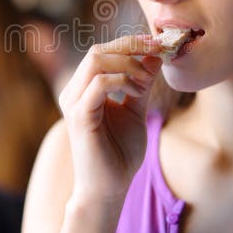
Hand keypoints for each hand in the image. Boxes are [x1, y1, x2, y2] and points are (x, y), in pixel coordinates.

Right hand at [58, 34, 162, 206]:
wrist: (108, 189)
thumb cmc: (119, 154)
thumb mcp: (136, 110)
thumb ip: (142, 83)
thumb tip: (154, 55)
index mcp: (84, 88)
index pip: (103, 51)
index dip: (130, 43)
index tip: (158, 44)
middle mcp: (74, 92)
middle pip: (98, 50)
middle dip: (132, 47)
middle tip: (158, 53)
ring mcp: (74, 103)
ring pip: (96, 60)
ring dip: (128, 64)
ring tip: (146, 81)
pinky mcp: (79, 117)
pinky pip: (98, 84)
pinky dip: (122, 81)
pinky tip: (137, 92)